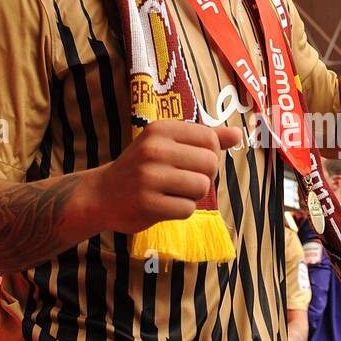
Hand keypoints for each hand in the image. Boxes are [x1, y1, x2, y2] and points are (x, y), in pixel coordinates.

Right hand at [89, 120, 240, 234]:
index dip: (210, 155)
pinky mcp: (147, 203)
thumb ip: (204, 138)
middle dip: (205, 177)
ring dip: (193, 196)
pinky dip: (181, 211)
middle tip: (184, 181)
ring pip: (201, 187)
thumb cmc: (142, 168)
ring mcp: (149, 177)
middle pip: (210, 164)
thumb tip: (239, 134)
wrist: (101, 194)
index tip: (192, 163)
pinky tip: (164, 205)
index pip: (210, 139)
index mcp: (161, 130)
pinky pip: (187, 209)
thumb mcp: (167, 144)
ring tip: (173, 193)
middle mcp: (154, 150)